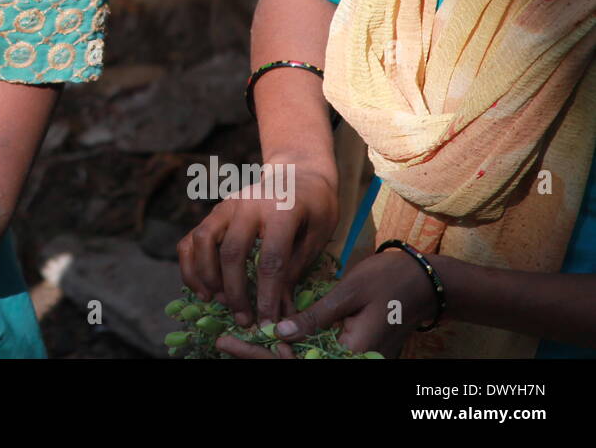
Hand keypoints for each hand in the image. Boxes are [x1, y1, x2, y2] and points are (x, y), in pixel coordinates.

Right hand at [177, 167, 337, 327]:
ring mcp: (226, 205)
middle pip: (232, 252)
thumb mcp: (318, 236)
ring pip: (202, 241)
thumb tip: (281, 310)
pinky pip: (191, 238)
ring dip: (206, 276)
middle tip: (243, 318)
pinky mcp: (214, 212)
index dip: (268, 294)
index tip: (268, 320)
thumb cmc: (314, 208)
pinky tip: (201, 288)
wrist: (297, 172)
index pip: (271, 259)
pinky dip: (190, 265)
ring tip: (217, 301)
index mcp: (282, 210)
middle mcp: (248, 204)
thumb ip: (296, 269)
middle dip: (235, 292)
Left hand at [216, 248, 436, 357]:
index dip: (259, 354)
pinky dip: (288, 347)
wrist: (426, 282)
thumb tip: (279, 335)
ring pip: (303, 362)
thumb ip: (315, 318)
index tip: (229, 341)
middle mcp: (351, 361)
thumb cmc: (389, 280)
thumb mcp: (348, 293)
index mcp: (352, 353)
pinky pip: (314, 353)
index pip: (295, 363)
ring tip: (234, 337)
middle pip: (295, 367)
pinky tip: (266, 335)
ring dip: (270, 353)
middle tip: (221, 340)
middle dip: (257, 355)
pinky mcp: (351, 351)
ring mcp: (352, 358)